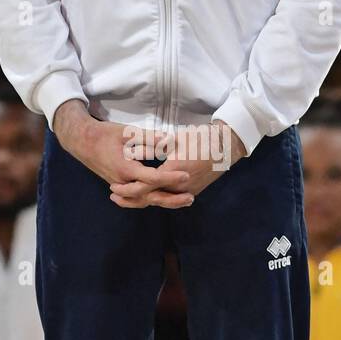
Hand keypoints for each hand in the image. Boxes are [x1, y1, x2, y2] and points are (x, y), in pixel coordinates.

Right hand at [53, 100, 195, 207]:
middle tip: (192, 197)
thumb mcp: (126, 132)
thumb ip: (148, 138)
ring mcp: (121, 187)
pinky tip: (166, 199)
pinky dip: (153, 200)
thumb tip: (168, 140)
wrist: (82, 143)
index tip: (186, 175)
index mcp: (126, 169)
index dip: (170, 177)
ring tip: (185, 200)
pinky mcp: (120, 186)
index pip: (152, 177)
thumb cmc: (104, 135)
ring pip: (145, 200)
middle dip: (172, 198)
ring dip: (166, 201)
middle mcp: (124, 182)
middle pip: (151, 196)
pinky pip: (138, 198)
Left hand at [108, 120, 246, 208]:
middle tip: (113, 195)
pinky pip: (170, 199)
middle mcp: (180, 187)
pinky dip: (155, 198)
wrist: (226, 146)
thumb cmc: (202, 139)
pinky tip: (147, 196)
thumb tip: (136, 151)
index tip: (114, 185)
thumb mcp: (176, 139)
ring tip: (125, 199)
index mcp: (173, 172)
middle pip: (150, 198)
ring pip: (159, 200)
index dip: (128, 187)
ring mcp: (187, 191)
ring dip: (141, 200)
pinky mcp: (192, 191)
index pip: (145, 185)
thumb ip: (156, 146)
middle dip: (130, 198)